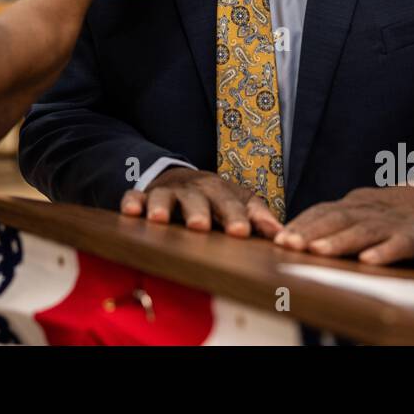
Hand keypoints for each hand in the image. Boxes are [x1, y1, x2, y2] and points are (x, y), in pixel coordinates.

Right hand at [119, 167, 281, 238]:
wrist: (182, 179)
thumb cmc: (216, 200)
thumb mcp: (239, 203)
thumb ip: (258, 217)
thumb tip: (282, 234)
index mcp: (221, 192)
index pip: (231, 204)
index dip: (236, 217)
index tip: (241, 232)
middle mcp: (195, 190)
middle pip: (198, 199)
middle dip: (198, 211)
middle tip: (200, 226)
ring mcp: (169, 192)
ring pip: (165, 197)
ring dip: (162, 206)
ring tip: (158, 220)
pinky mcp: (145, 196)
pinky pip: (135, 196)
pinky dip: (132, 202)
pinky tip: (130, 212)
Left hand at [275, 186, 413, 264]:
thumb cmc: (390, 216)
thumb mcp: (360, 213)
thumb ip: (333, 222)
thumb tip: (290, 237)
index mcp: (354, 206)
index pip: (323, 211)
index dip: (301, 223)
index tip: (278, 238)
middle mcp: (370, 211)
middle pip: (338, 219)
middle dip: (311, 231)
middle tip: (288, 244)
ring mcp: (394, 222)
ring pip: (364, 231)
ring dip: (339, 241)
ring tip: (318, 252)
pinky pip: (401, 244)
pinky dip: (385, 251)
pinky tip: (369, 261)